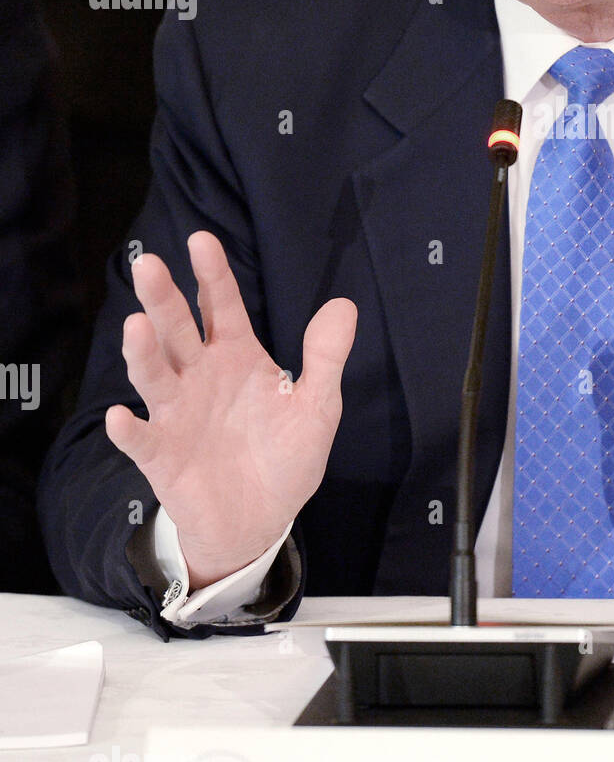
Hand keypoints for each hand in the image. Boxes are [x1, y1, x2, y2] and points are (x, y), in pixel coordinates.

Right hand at [105, 231, 356, 587]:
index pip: (220, 306)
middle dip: (164, 298)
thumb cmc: (285, 457)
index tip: (201, 240)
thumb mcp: (317, 406)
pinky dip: (129, 430)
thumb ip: (325, 357)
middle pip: (178, 330)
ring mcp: (177, 414)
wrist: (262, 521)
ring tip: (137, 325)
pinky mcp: (163, 456)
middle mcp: (200, 377)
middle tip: (149, 263)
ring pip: (154, 375)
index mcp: (237, 357)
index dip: (212, 274)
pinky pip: (142, 440)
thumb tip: (345, 305)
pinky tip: (121, 417)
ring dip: (142, 353)